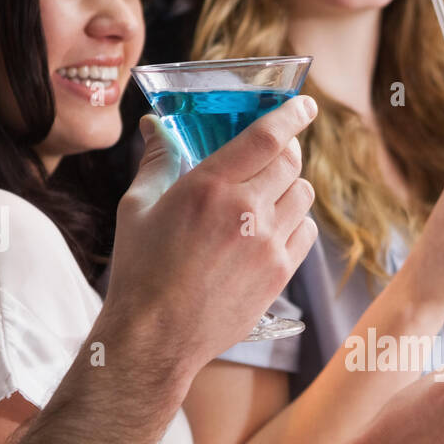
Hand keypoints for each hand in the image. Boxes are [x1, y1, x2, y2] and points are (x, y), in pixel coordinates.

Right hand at [105, 96, 319, 362]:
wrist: (157, 337)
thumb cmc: (140, 272)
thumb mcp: (137, 208)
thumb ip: (156, 161)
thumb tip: (154, 125)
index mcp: (208, 187)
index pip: (266, 136)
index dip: (291, 114)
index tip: (304, 105)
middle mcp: (245, 212)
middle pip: (290, 162)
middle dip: (287, 150)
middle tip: (275, 151)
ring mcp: (268, 245)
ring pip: (302, 196)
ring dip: (290, 186)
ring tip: (268, 194)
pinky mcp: (279, 274)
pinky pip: (305, 233)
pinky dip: (295, 222)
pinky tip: (274, 227)